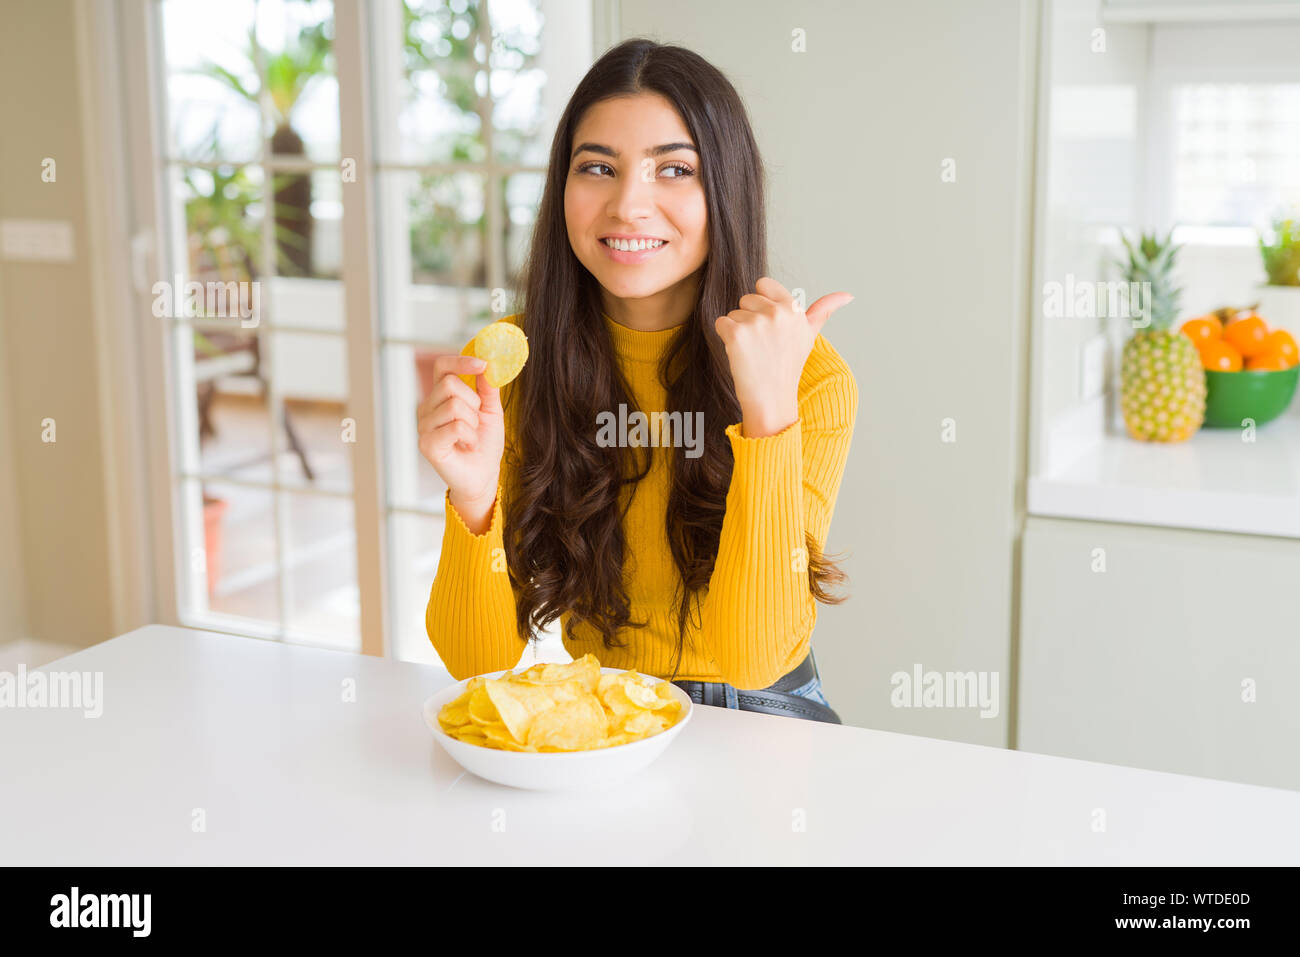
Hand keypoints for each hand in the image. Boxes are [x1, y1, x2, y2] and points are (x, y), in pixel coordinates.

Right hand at [417, 353, 505, 531]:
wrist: (483, 476)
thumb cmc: (484, 444)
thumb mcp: (490, 411)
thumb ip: (487, 387)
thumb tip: (488, 363)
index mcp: (439, 397)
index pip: (442, 367)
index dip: (461, 361)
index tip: (482, 364)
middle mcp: (427, 409)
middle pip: (450, 384)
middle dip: (473, 402)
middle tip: (475, 421)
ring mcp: (424, 426)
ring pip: (454, 405)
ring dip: (473, 422)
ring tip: (471, 436)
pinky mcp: (427, 444)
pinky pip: (455, 426)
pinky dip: (469, 436)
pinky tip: (467, 446)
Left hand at [715, 277, 852, 436]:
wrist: (772, 398)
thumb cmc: (788, 366)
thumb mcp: (809, 335)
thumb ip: (823, 310)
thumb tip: (848, 295)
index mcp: (794, 309)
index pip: (763, 284)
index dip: (762, 304)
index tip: (770, 326)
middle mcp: (777, 313)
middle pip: (746, 299)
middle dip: (750, 318)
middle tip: (763, 344)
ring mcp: (756, 323)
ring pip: (734, 313)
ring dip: (739, 330)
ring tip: (754, 351)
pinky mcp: (736, 334)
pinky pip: (721, 323)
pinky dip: (725, 338)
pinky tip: (740, 354)